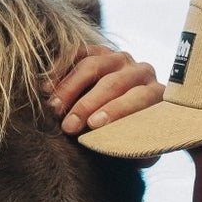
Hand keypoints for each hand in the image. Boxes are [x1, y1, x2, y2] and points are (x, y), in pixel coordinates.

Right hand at [47, 45, 163, 137]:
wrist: (124, 118)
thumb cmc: (130, 138)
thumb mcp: (138, 147)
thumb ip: (134, 147)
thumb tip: (121, 150)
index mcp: (155, 95)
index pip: (139, 98)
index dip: (116, 111)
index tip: (93, 125)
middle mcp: (141, 72)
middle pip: (113, 83)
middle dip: (87, 105)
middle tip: (68, 126)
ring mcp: (119, 58)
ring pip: (92, 66)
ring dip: (70, 88)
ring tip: (53, 108)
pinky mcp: (100, 51)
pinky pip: (78, 54)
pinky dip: (60, 69)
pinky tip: (46, 88)